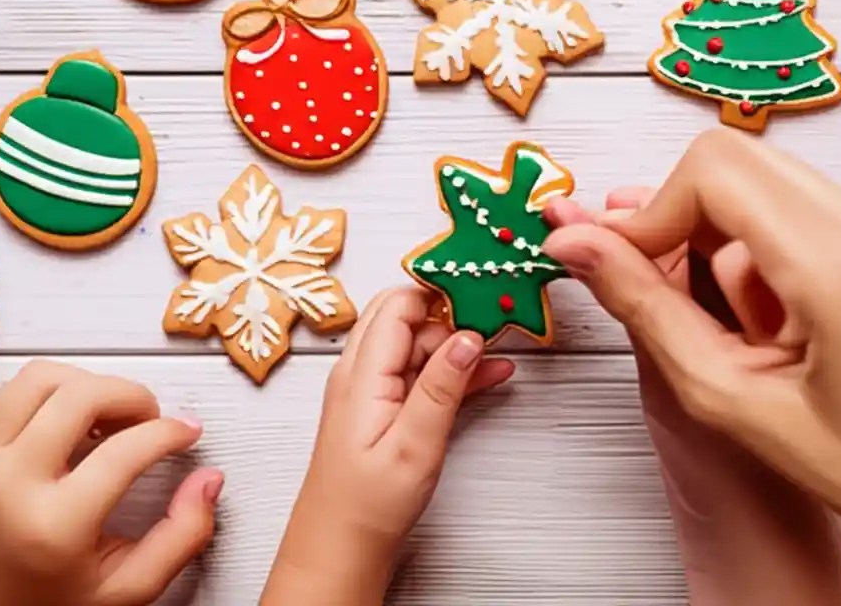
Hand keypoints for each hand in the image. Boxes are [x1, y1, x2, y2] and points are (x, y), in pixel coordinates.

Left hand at [0, 360, 219, 605]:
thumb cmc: (47, 590)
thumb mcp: (126, 586)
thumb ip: (181, 537)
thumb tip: (210, 480)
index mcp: (53, 526)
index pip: (122, 453)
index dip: (167, 433)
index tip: (187, 432)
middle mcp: (10, 483)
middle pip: (82, 397)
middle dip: (133, 396)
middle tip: (150, 419)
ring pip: (48, 377)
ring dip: (94, 384)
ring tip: (112, 416)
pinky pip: (24, 384)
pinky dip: (63, 388)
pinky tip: (80, 417)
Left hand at [262, 287, 514, 605]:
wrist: (340, 549)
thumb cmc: (365, 507)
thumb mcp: (414, 445)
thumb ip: (442, 386)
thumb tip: (467, 336)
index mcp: (362, 374)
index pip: (399, 304)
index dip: (440, 291)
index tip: (479, 291)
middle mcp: (361, 373)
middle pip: (407, 315)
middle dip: (451, 309)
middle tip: (493, 316)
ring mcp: (372, 389)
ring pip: (418, 343)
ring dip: (457, 341)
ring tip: (500, 346)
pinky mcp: (385, 407)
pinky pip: (421, 372)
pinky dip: (453, 369)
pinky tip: (488, 372)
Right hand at [543, 130, 840, 605]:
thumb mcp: (728, 395)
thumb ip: (643, 306)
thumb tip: (574, 242)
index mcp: (838, 262)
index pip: (712, 170)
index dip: (649, 213)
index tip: (619, 265)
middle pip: (736, 159)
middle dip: (681, 215)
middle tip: (663, 288)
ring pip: (767, 180)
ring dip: (723, 233)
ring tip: (736, 322)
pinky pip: (806, 204)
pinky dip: (765, 243)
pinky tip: (775, 318)